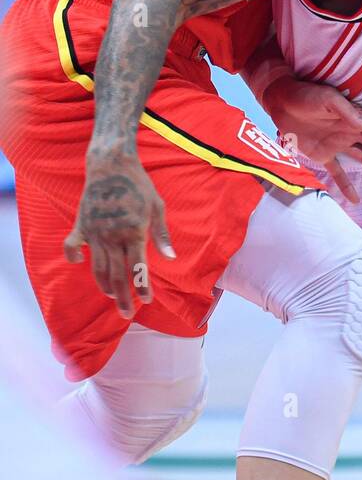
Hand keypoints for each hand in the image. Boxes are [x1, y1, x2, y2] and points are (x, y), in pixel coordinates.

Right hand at [64, 150, 175, 319]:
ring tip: (112, 297)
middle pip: (116, 276)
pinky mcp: (81, 225)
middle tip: (128, 314)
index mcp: (134, 233)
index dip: (142, 288)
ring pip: (97, 267)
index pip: (138, 269)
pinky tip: (78, 264)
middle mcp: (112, 236)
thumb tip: (170, 258)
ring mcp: (94, 232)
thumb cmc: (139, 184)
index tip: (148, 301)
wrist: (111, 164)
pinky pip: (72, 246)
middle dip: (123, 298)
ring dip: (104, 285)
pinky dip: (73, 257)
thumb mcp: (157, 206)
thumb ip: (161, 234)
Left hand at [264, 78, 361, 203]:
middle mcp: (351, 132)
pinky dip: (346, 186)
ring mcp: (338, 144)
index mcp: (355, 118)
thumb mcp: (328, 99)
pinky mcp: (323, 154)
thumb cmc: (306, 96)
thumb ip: (347, 112)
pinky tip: (354, 200)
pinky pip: (338, 172)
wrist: (281, 102)